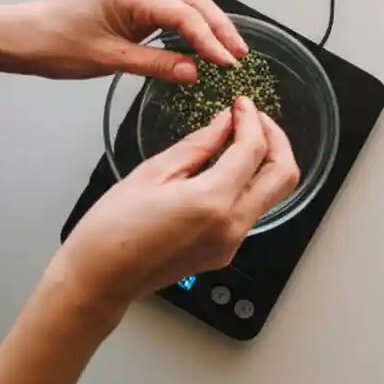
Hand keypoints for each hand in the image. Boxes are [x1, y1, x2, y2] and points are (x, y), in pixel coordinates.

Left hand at [0, 0, 246, 81]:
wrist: (20, 36)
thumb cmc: (53, 45)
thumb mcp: (107, 60)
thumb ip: (155, 64)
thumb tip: (195, 71)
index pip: (183, 14)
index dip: (209, 39)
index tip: (228, 63)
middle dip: (217, 24)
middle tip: (238, 53)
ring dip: (207, 18)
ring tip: (226, 45)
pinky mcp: (128, 2)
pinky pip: (168, 4)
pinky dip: (189, 19)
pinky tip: (198, 38)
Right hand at [49, 97, 298, 313]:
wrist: (100, 279)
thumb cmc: (112, 229)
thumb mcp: (153, 173)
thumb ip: (197, 146)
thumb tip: (223, 124)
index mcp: (212, 202)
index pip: (253, 150)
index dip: (251, 120)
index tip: (241, 104)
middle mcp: (231, 226)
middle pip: (283, 175)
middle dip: (276, 139)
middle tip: (254, 119)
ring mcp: (232, 243)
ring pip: (273, 194)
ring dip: (266, 162)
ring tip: (240, 139)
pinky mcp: (226, 252)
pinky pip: (252, 210)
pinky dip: (250, 183)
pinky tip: (227, 168)